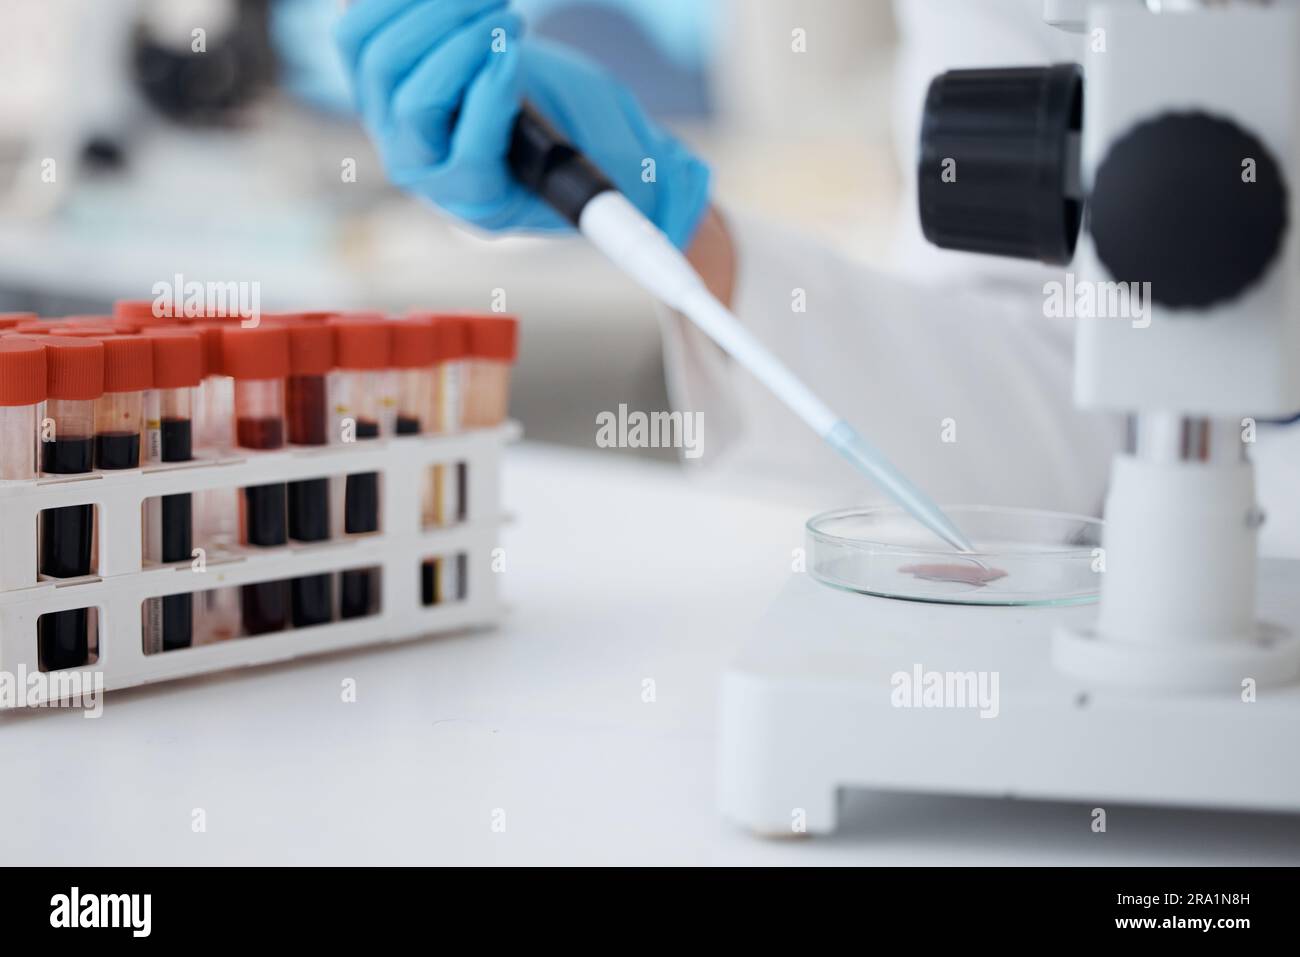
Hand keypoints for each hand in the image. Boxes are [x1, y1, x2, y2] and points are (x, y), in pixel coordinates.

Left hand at [336, 0, 711, 248]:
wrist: (552, 125)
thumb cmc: (587, 142)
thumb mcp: (607, 158)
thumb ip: (599, 166)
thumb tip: (621, 186)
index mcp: (479, 200)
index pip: (463, 156)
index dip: (485, 98)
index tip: (516, 53)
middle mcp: (425, 166)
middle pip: (410, 97)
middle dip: (458, 43)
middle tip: (507, 16)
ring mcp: (394, 121)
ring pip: (377, 59)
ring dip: (429, 10)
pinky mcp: (381, 78)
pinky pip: (359, 31)